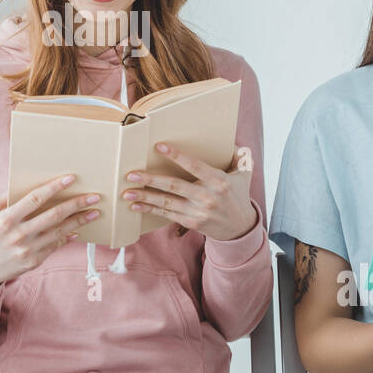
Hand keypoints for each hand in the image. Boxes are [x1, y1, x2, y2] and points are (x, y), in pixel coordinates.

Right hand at [0, 174, 101, 291]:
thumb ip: (6, 198)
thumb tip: (29, 187)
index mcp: (6, 219)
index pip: (35, 199)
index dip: (54, 188)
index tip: (71, 179)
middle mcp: (18, 235)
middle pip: (54, 215)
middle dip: (76, 204)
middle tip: (94, 197)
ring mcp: (27, 250)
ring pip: (60, 231)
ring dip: (79, 221)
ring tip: (94, 212)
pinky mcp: (34, 261)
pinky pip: (55, 246)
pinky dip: (68, 236)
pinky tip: (78, 229)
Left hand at [121, 142, 257, 240]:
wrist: (240, 228)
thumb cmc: (238, 196)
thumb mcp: (245, 174)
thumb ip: (242, 157)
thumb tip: (237, 144)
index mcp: (219, 181)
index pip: (194, 166)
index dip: (176, 156)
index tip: (159, 147)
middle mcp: (207, 197)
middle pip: (175, 186)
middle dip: (152, 180)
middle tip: (132, 174)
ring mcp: (198, 211)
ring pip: (167, 202)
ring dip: (145, 197)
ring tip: (127, 193)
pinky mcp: (191, 223)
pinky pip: (167, 215)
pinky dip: (150, 210)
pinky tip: (136, 206)